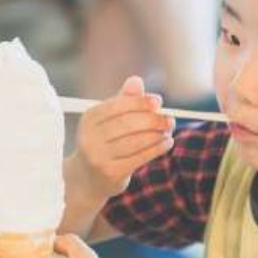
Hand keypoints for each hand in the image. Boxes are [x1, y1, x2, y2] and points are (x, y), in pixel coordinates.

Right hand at [67, 76, 174, 202]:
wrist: (88, 177)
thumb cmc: (104, 141)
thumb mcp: (109, 120)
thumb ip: (123, 100)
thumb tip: (136, 80)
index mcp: (89, 118)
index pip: (118, 105)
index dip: (140, 102)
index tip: (158, 102)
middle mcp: (90, 137)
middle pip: (128, 124)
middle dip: (153, 120)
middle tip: (169, 119)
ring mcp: (99, 157)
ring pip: (136, 141)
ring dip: (157, 135)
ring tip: (168, 131)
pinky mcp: (111, 172)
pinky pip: (140, 157)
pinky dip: (157, 148)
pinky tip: (166, 143)